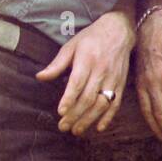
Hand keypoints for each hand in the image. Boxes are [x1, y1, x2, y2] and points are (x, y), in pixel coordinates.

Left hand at [37, 11, 133, 135]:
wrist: (119, 30)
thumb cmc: (91, 38)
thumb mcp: (71, 46)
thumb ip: (57, 64)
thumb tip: (40, 77)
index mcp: (87, 60)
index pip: (78, 83)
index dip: (69, 99)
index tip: (60, 112)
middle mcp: (101, 71)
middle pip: (88, 97)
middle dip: (75, 115)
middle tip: (63, 127)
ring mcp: (113, 79)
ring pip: (102, 104)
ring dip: (89, 119)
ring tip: (77, 130)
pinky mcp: (121, 84)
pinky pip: (116, 104)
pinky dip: (108, 117)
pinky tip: (99, 128)